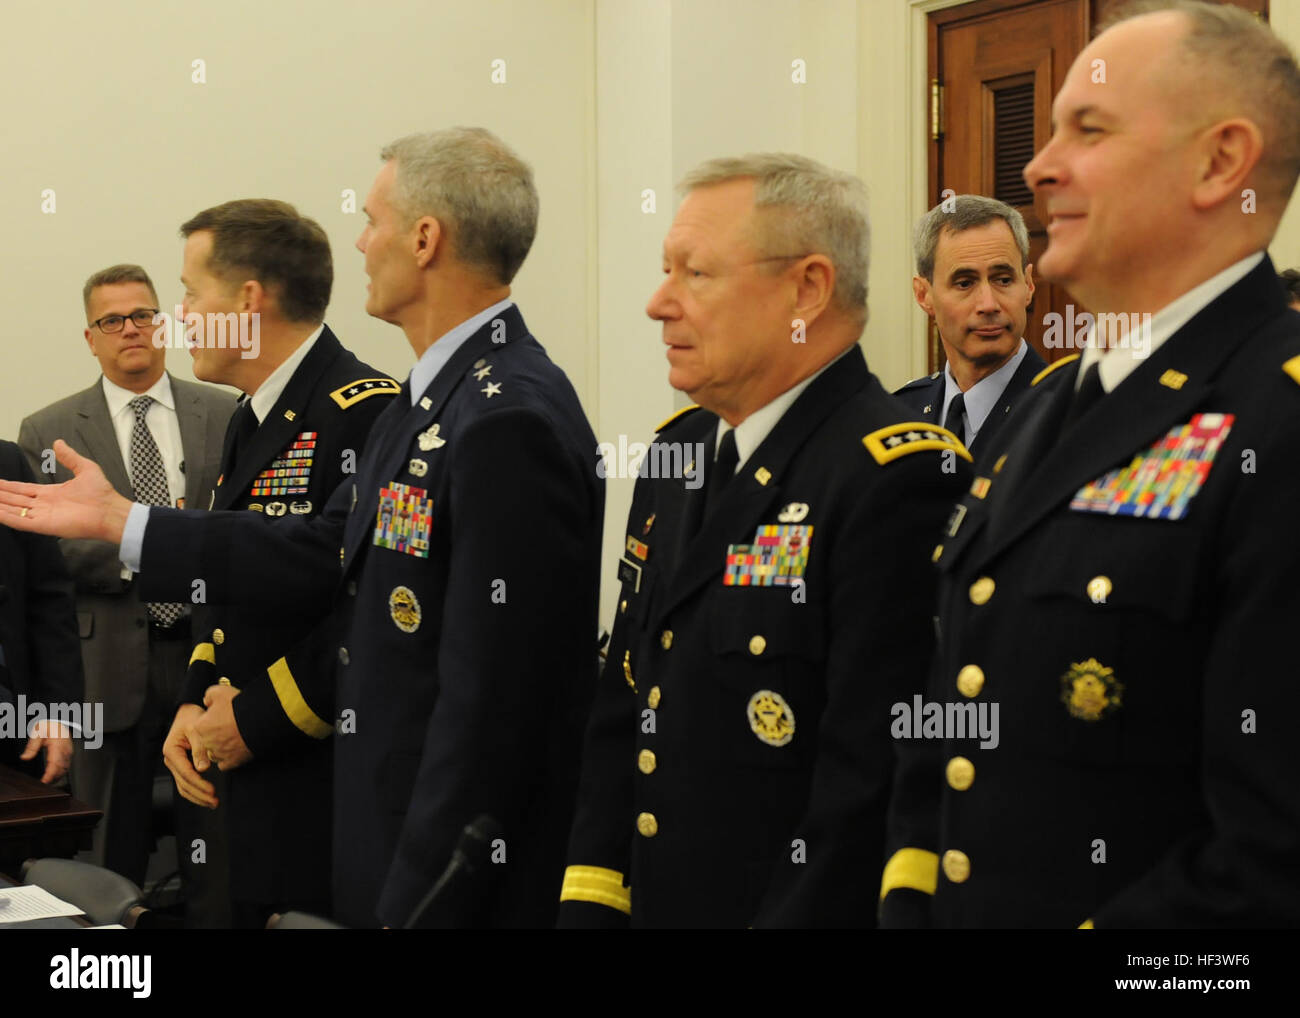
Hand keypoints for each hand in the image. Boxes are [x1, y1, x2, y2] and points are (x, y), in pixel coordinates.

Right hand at [0, 439, 132, 542]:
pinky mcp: (44, 526)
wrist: (110, 511)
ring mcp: (43, 516)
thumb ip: (69, 457)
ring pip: (14, 510)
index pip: (24, 489)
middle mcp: (44, 505)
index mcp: (50, 493)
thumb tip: (58, 442)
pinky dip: (6, 517)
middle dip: (0, 495)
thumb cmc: (101, 493)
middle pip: (15, 499)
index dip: (8, 486)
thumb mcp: (85, 468)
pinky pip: (21, 522)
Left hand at [21, 720, 72, 783]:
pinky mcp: (69, 753)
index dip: (50, 774)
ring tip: (49, 782)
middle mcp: (65, 749)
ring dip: (58, 776)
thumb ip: (32, 747)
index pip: (55, 763)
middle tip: (44, 784)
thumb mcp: (37, 733)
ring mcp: (69, 751)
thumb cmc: (49, 726)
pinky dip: (61, 772)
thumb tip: (25, 757)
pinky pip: (67, 765)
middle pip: (61, 767)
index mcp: (58, 744)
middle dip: (54, 778)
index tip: (44, 781)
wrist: (58, 720)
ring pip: (65, 768)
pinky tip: (55, 775)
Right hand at [163, 703, 218, 807]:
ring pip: (184, 787)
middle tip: (215, 801)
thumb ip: (200, 748)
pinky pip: (186, 783)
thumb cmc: (192, 718)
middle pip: (184, 784)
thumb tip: (203, 769)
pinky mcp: (181, 767)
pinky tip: (206, 797)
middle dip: (199, 795)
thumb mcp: (196, 729)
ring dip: (197, 797)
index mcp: (171, 751)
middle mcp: (171, 760)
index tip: (212, 791)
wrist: (188, 712)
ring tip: (213, 803)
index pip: (185, 773)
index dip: (199, 784)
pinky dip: (195, 792)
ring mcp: (175, 765)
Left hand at [197, 684, 252, 771]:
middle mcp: (206, 742)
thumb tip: (206, 702)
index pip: (201, 726)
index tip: (223, 717)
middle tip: (230, 726)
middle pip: (207, 741)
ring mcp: (219, 753)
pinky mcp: (231, 762)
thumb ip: (209, 695)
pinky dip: (229, 759)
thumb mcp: (220, 691)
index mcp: (200, 726)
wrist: (259, 720)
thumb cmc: (239, 705)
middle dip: (216, 735)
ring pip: (214, 754)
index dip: (213, 721)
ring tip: (234, 738)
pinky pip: (225, 764)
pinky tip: (236, 750)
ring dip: (221, 748)